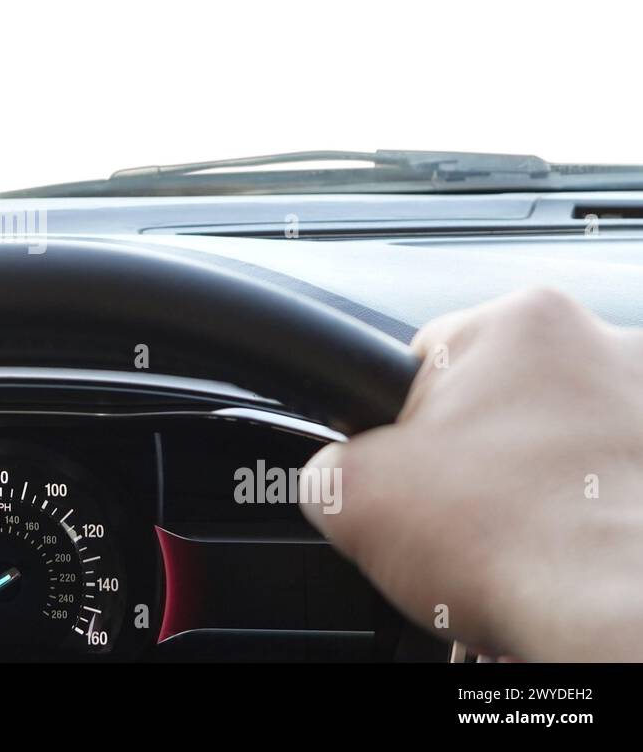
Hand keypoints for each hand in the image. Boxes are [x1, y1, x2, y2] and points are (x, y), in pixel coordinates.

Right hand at [300, 288, 642, 660]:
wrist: (619, 615)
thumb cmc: (513, 541)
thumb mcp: (350, 496)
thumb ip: (326, 464)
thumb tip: (333, 479)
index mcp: (521, 323)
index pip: (426, 360)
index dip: (401, 427)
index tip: (409, 475)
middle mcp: (606, 345)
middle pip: (501, 401)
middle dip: (477, 456)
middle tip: (463, 516)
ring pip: (563, 444)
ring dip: (539, 484)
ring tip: (522, 543)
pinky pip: (612, 484)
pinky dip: (590, 516)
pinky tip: (567, 555)